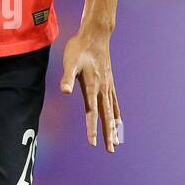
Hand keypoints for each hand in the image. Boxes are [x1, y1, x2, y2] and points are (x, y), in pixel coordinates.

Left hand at [59, 29, 121, 151]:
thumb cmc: (79, 48)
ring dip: (114, 127)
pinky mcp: (110, 82)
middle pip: (106, 115)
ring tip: (117, 141)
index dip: (92, 128)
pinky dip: (117, 114)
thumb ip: (68, 77)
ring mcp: (108, 86)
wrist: (95, 35)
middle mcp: (102, 88)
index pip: (92, 112)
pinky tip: (119, 122)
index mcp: (92, 86)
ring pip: (112, 111)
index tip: (94, 143)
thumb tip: (65, 91)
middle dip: (108, 133)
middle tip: (111, 150)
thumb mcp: (70, 61)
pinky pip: (115, 102)